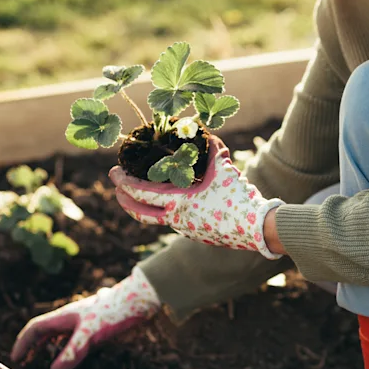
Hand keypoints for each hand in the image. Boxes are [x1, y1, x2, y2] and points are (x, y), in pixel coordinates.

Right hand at [11, 266, 158, 368]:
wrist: (142, 299)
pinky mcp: (97, 326)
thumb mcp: (91, 334)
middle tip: (23, 362)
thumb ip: (73, 352)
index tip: (15, 359)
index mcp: (65, 316)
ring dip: (47, 346)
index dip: (23, 343)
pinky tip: (70, 355)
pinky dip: (65, 347)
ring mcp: (84, 321)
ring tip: (40, 360)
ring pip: (59, 334)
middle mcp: (72, 317)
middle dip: (32, 346)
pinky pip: (74, 336)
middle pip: (44, 331)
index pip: (35, 328)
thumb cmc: (115, 313)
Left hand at [109, 136, 283, 258]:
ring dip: (146, 207)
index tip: (113, 172)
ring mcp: (186, 230)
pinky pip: (175, 221)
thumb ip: (213, 150)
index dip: (124, 183)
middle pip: (141, 214)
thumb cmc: (238, 198)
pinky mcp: (197, 235)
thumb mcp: (224, 169)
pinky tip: (173, 202)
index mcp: (178, 203)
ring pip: (157, 219)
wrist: (256, 228)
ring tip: (143, 195)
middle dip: (125, 200)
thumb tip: (206, 133)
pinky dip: (167, 210)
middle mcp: (177, 220)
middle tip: (116, 189)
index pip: (141, 193)